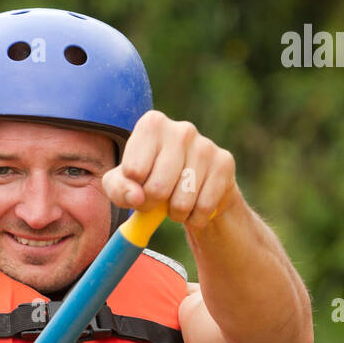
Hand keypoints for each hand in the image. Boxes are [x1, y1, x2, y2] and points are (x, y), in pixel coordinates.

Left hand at [102, 110, 238, 230]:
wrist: (195, 186)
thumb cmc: (151, 180)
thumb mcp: (124, 184)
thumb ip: (118, 189)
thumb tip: (136, 197)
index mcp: (152, 125)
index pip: (133, 171)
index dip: (134, 191)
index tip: (140, 186)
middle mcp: (181, 130)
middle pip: (157, 188)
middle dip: (153, 206)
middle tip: (157, 201)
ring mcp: (205, 145)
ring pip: (182, 202)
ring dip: (176, 214)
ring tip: (177, 202)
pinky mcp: (224, 163)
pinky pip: (204, 207)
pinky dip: (196, 218)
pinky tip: (196, 206)